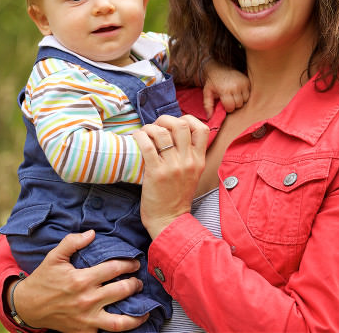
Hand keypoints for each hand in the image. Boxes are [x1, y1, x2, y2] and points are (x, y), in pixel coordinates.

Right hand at [11, 230, 148, 331]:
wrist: (29, 306)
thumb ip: (72, 242)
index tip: (134, 263)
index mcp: (81, 279)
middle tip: (138, 281)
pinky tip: (126, 322)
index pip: (114, 269)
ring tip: (144, 309)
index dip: (128, 264)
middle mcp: (87, 300)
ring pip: (120, 322)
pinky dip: (118, 329)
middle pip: (122, 291)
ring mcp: (87, 320)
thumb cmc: (43, 279)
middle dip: (135, 284)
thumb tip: (92, 233)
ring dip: (137, 315)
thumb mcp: (54, 257)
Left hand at [134, 115, 208, 237]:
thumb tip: (175, 135)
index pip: (201, 128)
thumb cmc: (176, 197)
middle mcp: (188, 161)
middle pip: (181, 124)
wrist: (169, 220)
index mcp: (199, 161)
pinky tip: (136, 137)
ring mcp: (173, 167)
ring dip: (150, 128)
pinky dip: (140, 136)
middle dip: (166, 119)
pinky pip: (147, 145)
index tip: (174, 124)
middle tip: (156, 126)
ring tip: (144, 133)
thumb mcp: (192, 175)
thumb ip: (189, 156)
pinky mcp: (156, 173)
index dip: (187, 119)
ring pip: (162, 132)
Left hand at [202, 61, 249, 117]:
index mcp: (225, 90)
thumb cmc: (212, 82)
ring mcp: (243, 83)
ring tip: (234, 95)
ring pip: (246, 100)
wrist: (217, 68)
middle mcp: (235, 86)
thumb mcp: (207, 93)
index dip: (228, 108)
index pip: (231, 107)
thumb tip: (210, 118)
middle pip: (239, 104)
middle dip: (234, 105)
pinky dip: (245, 94)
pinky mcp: (247, 80)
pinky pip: (249, 93)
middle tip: (229, 100)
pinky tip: (238, 92)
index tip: (225, 104)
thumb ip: (208, 105)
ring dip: (240, 100)